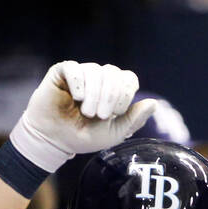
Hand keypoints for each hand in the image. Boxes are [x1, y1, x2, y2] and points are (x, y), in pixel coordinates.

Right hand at [9, 61, 156, 171]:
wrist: (54, 141)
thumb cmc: (82, 137)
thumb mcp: (113, 133)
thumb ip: (133, 120)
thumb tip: (153, 103)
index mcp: (113, 90)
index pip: (128, 79)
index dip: (124, 94)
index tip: (114, 114)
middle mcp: (99, 79)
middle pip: (113, 73)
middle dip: (109, 96)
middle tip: (98, 115)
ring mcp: (81, 74)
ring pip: (95, 70)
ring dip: (94, 93)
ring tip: (85, 111)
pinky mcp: (62, 72)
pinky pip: (74, 67)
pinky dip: (79, 83)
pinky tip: (76, 97)